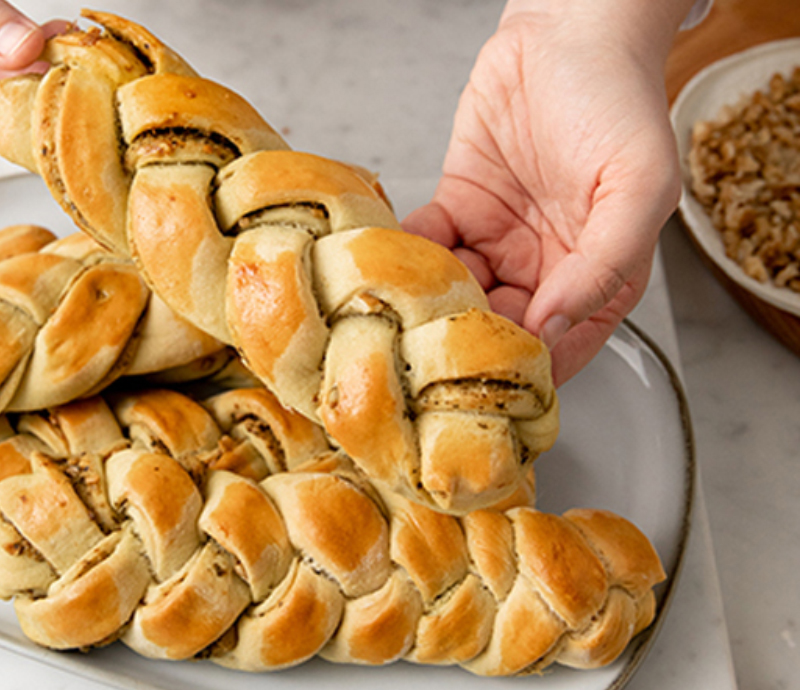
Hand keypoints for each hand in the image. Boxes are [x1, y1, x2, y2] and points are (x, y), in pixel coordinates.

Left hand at [403, 2, 690, 384]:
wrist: (567, 31)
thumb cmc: (617, 98)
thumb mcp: (638, 185)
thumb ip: (606, 263)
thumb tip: (558, 326)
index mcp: (598, 275)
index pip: (562, 345)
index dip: (527, 365)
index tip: (489, 376)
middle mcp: (546, 266)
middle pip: (500, 325)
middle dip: (467, 337)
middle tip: (432, 343)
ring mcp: (500, 240)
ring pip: (459, 291)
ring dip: (432, 300)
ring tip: (405, 306)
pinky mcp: (460, 207)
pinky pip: (429, 244)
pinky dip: (408, 255)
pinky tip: (392, 261)